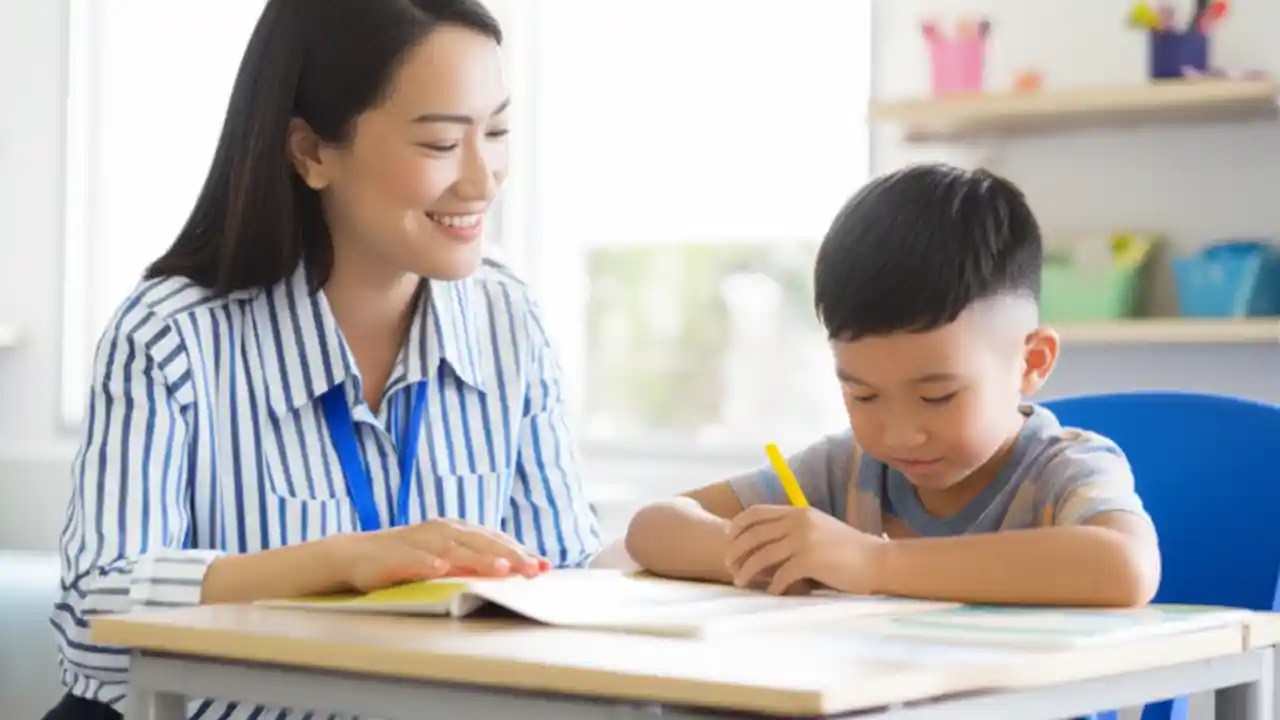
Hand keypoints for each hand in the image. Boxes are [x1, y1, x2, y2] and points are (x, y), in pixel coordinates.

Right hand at [331, 519, 548, 592]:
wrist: (356, 555)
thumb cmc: (408, 557)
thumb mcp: (446, 557)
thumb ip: (476, 560)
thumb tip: (515, 569)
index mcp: (457, 529)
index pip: (495, 539)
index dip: (520, 551)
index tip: (544, 566)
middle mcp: (442, 530)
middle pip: (482, 542)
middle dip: (510, 555)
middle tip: (533, 569)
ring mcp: (419, 541)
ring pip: (454, 549)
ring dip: (478, 558)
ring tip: (501, 568)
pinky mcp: (395, 555)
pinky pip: (414, 559)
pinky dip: (427, 562)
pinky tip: (440, 569)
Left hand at [726, 505, 887, 594]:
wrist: (877, 561)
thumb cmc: (848, 550)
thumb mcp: (818, 529)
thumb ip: (793, 530)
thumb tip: (763, 544)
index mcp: (798, 511)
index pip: (757, 513)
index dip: (738, 526)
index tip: (728, 540)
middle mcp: (798, 522)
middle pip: (753, 534)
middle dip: (736, 550)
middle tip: (728, 565)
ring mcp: (804, 540)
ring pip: (762, 555)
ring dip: (746, 571)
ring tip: (739, 582)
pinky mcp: (810, 560)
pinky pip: (781, 575)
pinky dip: (772, 586)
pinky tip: (770, 593)